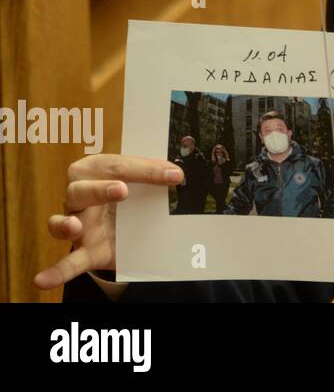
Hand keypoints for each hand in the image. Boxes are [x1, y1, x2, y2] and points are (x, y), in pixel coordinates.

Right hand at [34, 154, 183, 289]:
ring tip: (75, 227)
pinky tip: (42, 281)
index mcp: (96, 170)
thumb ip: (156, 176)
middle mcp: (80, 195)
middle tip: (122, 190)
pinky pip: (67, 261)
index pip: (117, 166)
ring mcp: (78, 224)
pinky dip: (56, 271)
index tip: (173, 175)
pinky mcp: (85, 250)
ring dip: (65, 223)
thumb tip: (177, 174)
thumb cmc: (132, 194)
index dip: (145, 170)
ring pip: (61, 221)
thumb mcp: (145, 182)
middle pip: (78, 189)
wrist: (128, 223)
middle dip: (98, 189)